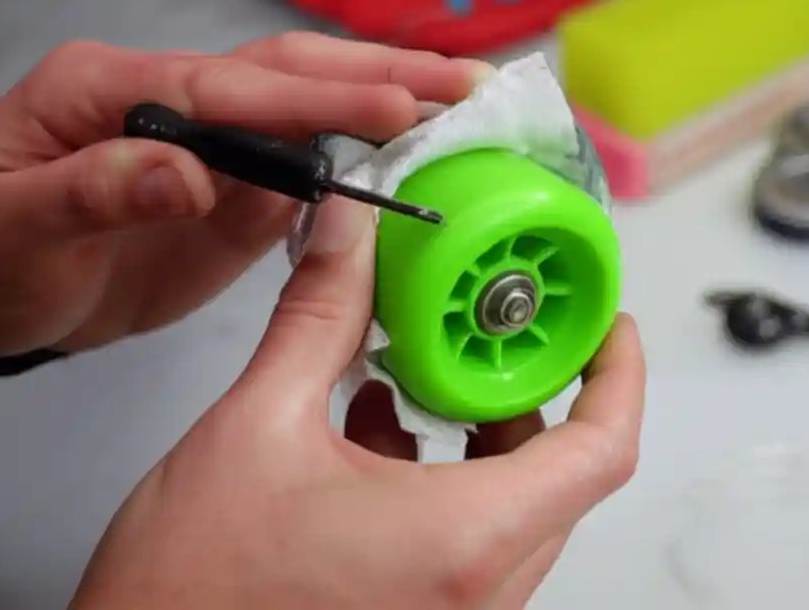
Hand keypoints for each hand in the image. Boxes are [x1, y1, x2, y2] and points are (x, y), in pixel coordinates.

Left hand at [0, 32, 489, 355]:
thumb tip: (188, 171)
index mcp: (113, 88)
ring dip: (389, 104)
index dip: (317, 100)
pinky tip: (419, 160)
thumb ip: (95, 190)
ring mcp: (211, 148)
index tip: (394, 110)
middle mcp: (174, 102)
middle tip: (466, 82)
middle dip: (381, 75)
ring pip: (311, 113)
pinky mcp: (232, 197)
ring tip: (465, 107)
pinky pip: (309, 174)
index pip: (232, 86)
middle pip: (289, 72)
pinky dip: (369, 165)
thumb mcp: (9, 225)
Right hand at [68, 198, 645, 608]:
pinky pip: (471, 543)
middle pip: (563, 476)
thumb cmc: (189, 594)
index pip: (601, 450)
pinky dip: (445, 480)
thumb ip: (318, 318)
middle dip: (533, 393)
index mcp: (464, 541)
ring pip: (516, 509)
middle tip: (497, 333)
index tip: (606, 323)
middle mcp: (479, 592)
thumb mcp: (256, 428)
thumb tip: (347, 234)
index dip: (619, 374)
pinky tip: (377, 432)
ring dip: (482, 437)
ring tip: (424, 375)